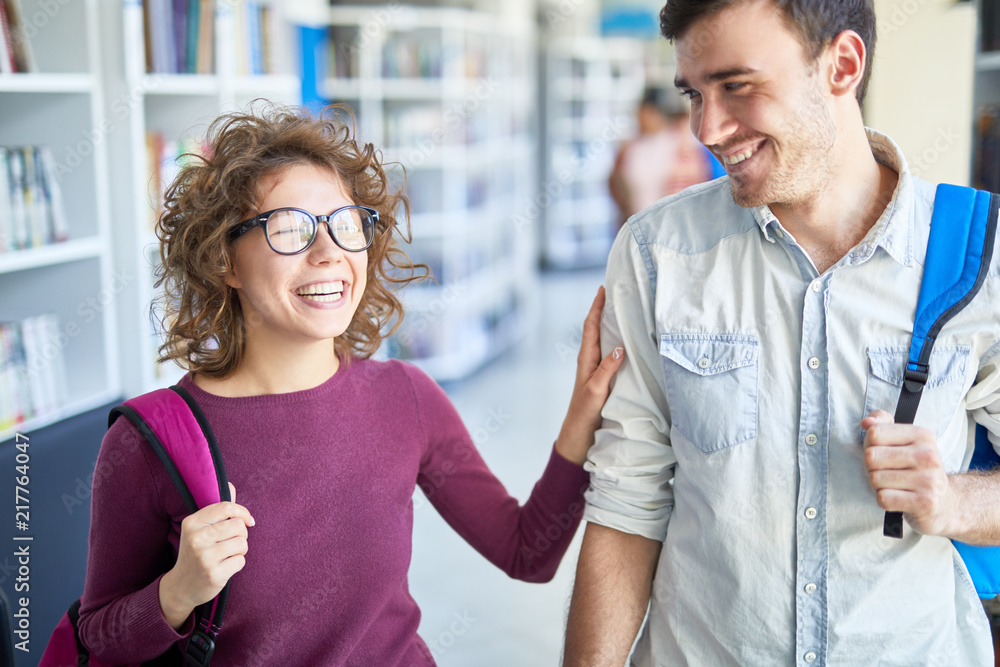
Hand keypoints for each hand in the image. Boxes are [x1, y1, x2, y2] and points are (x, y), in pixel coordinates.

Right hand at [159, 483, 254, 629]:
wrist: (181, 586)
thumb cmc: (196, 552)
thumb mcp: (199, 529)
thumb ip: (217, 510)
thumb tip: (230, 486)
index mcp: (192, 523)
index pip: (226, 507)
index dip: (243, 512)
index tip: (248, 520)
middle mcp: (196, 538)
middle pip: (238, 526)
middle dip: (241, 534)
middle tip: (232, 542)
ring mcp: (204, 557)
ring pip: (242, 543)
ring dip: (240, 549)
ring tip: (227, 554)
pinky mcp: (214, 574)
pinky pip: (241, 561)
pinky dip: (237, 563)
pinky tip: (224, 566)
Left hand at [555, 286, 625, 465]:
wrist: (579, 434)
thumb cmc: (585, 413)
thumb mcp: (596, 390)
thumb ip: (607, 369)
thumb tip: (620, 347)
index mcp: (586, 359)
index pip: (591, 327)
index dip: (597, 307)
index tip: (603, 289)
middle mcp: (591, 360)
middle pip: (597, 328)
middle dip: (605, 309)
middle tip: (616, 290)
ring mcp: (597, 368)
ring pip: (605, 339)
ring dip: (612, 323)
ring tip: (624, 307)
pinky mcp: (605, 377)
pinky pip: (612, 352)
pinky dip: (619, 340)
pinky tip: (629, 339)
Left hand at [862, 410, 957, 535]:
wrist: (945, 502)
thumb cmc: (915, 468)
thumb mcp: (902, 440)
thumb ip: (882, 424)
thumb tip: (866, 422)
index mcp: (922, 435)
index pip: (874, 434)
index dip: (869, 445)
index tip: (883, 453)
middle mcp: (928, 455)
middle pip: (871, 457)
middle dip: (871, 467)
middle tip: (886, 472)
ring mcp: (929, 480)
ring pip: (875, 479)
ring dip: (877, 485)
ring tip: (894, 485)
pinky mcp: (926, 503)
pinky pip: (883, 498)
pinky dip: (885, 500)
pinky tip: (899, 497)